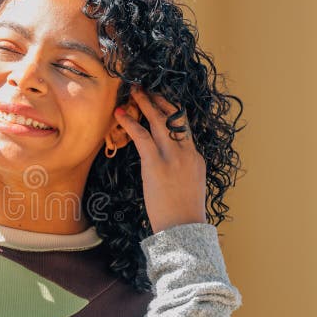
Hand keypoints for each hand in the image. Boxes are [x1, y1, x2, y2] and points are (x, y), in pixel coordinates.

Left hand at [113, 86, 207, 233]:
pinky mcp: (156, 164)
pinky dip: (130, 123)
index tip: (163, 100)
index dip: (173, 112)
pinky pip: (142, 136)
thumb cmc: (183, 214)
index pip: (185, 128)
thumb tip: (171, 167)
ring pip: (160, 121)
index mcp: (196, 158)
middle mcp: (187, 153)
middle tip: (148, 88)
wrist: (183, 228)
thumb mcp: (190, 187)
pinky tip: (120, 114)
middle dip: (160, 100)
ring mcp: (173, 157)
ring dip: (146, 103)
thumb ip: (183, 171)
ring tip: (133, 91)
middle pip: (175, 118)